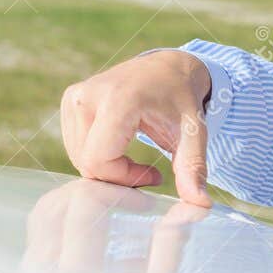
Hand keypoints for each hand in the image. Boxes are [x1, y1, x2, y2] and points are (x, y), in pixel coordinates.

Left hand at [21, 178, 209, 272]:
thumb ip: (169, 250)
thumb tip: (188, 212)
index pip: (85, 202)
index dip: (119, 192)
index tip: (143, 203)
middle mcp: (45, 268)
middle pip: (66, 199)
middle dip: (103, 191)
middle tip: (132, 201)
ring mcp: (33, 264)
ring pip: (51, 205)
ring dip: (84, 198)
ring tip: (115, 206)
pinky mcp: (30, 262)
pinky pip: (43, 218)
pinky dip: (68, 209)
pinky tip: (95, 218)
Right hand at [60, 48, 213, 205]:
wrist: (169, 67)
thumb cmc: (181, 100)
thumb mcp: (194, 134)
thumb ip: (193, 168)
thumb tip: (202, 204)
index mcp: (118, 100)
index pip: (98, 160)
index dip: (123, 178)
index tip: (153, 176)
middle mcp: (89, 95)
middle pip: (87, 162)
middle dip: (117, 176)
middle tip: (146, 171)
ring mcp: (75, 96)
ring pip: (79, 157)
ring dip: (107, 168)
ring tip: (134, 158)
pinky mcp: (71, 100)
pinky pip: (75, 146)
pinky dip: (97, 156)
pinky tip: (119, 147)